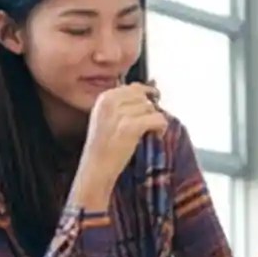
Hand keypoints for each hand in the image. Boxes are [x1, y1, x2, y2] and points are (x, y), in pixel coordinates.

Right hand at [73, 82, 166, 205]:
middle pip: (144, 97)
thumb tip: (149, 90)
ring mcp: (120, 114)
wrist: (96, 169)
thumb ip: (123, 103)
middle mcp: (110, 102)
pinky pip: (158, 119)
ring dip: (154, 120)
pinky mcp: (131, 127)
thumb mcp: (106, 117)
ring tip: (148, 132)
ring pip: (152, 108)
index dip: (146, 97)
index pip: (134, 87)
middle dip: (149, 110)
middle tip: (147, 124)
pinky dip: (161, 127)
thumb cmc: (103, 147)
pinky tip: (156, 134)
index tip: (150, 106)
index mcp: (104, 98)